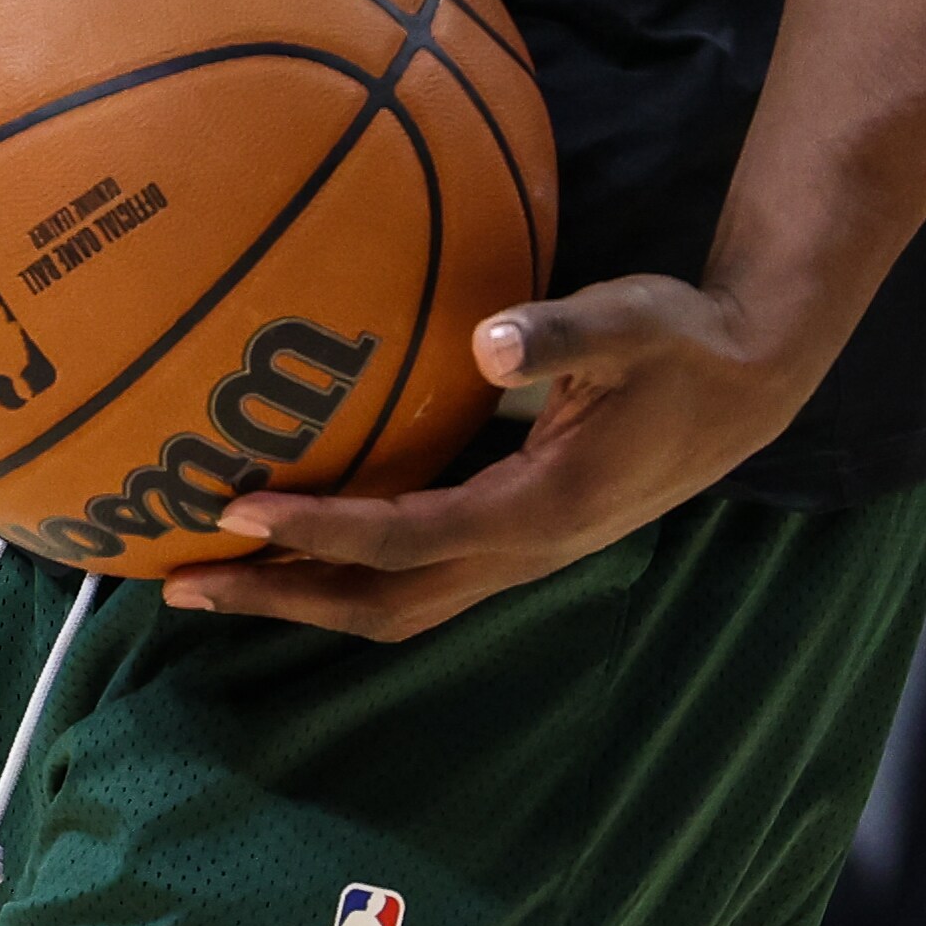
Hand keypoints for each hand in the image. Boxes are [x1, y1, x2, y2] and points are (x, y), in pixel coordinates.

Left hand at [160, 275, 815, 642]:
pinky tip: (292, 532)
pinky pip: (410, 573)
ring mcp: (516, 555)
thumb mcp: (636, 321)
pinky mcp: (511, 537)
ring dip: (303, 595)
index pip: (412, 535)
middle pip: (382, 603)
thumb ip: (564, 333)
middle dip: (282, 599)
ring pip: (393, 601)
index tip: (243, 512)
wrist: (746, 390)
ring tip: (209, 576)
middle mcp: (522, 551)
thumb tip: (489, 342)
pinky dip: (343, 566)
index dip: (326, 529)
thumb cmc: (685, 346)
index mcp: (544, 509)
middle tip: (179, 580)